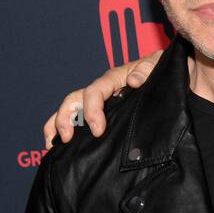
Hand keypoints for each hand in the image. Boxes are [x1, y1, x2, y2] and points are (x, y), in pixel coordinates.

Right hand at [42, 52, 160, 148]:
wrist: (162, 74)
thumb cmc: (157, 68)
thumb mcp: (154, 65)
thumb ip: (146, 70)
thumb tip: (134, 80)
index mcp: (112, 79)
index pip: (94, 92)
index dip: (92, 111)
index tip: (98, 130)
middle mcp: (100, 89)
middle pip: (74, 100)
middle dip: (66, 119)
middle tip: (67, 139)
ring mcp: (97, 101)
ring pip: (70, 110)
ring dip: (57, 125)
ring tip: (51, 145)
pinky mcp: (99, 113)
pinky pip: (77, 119)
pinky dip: (61, 130)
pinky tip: (57, 147)